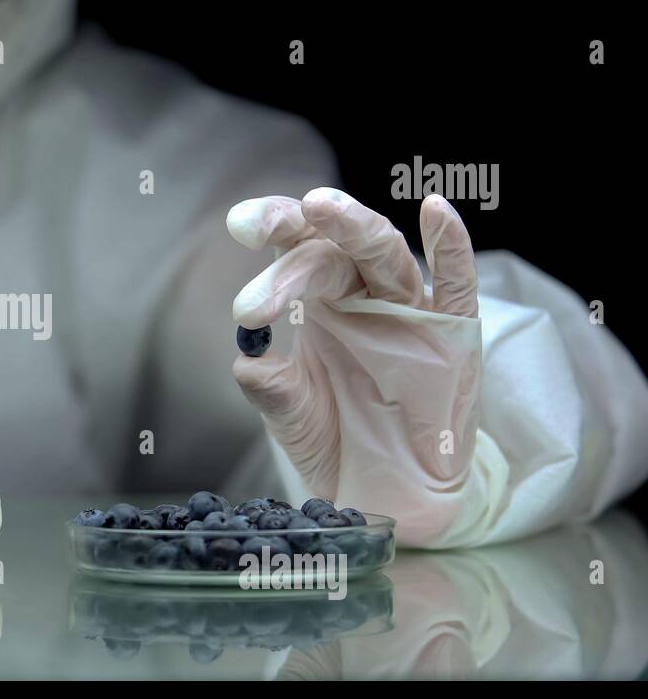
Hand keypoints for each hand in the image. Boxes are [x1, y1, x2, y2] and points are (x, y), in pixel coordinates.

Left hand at [226, 189, 480, 545]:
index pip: (298, 247)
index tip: (239, 224)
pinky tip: (437, 211)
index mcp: (322, 299)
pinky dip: (452, 246)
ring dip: (355, 227)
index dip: (273, 226)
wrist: (387, 492)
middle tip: (259, 229)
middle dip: (299, 234)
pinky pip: (458, 284)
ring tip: (320, 206)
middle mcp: (364, 294)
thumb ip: (273, 390)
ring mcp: (411, 310)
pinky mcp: (456, 333)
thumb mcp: (293, 417)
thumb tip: (248, 361)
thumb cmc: (338, 437)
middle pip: (333, 249)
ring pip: (385, 256)